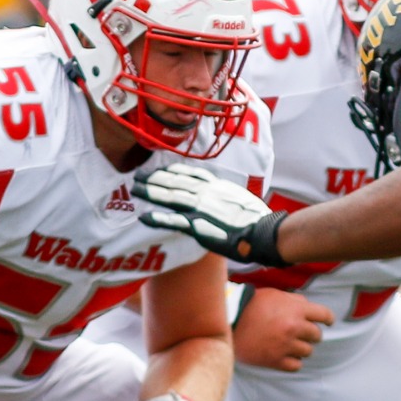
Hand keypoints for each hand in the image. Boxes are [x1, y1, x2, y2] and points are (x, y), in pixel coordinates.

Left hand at [135, 164, 288, 265]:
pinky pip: (173, 221)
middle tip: (138, 175)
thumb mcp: (242, 198)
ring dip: (151, 192)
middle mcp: (206, 193)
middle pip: (175, 182)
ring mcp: (201, 208)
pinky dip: (157, 218)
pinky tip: (143, 216)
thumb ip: (227, 196)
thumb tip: (223, 199)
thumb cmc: (259, 220)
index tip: (161, 168)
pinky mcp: (198, 226)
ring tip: (135, 189)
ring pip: (170, 197)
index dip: (173, 170)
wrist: (264, 232)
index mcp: (217, 186)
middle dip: (155, 178)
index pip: (191, 173)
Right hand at [233, 288, 332, 370]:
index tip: (328, 322)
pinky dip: (293, 361)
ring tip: (289, 344)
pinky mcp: (276, 360)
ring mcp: (286, 345)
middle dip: (311, 334)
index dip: (328, 319)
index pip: (324, 315)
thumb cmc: (251, 305)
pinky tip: (285, 356)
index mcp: (297, 310)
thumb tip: (308, 307)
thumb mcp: (275, 295)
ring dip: (301, 348)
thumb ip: (295, 301)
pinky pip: (296, 365)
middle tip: (300, 333)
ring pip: (308, 352)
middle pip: (317, 336)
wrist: (228, 322)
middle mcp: (294, 328)